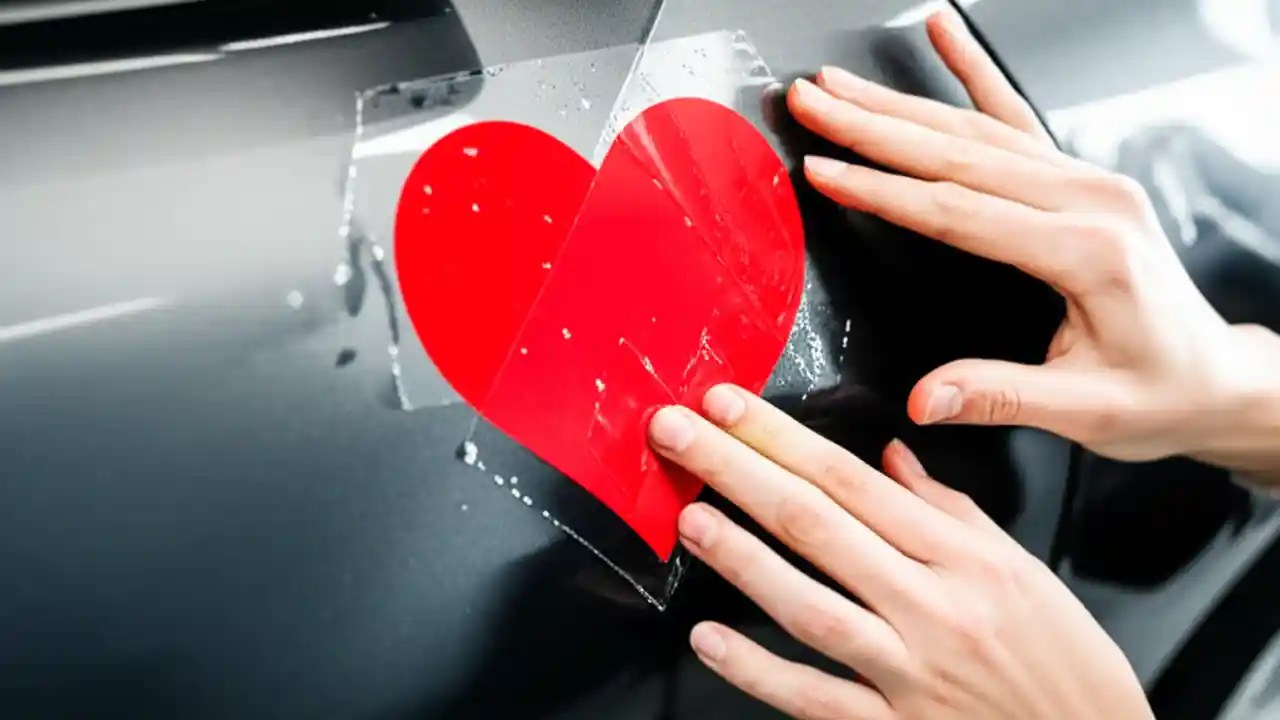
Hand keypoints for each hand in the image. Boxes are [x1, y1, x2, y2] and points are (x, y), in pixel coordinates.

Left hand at [648, 386, 1152, 718]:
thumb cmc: (1062, 659)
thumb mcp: (1019, 568)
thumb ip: (947, 510)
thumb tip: (889, 458)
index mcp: (964, 557)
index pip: (850, 480)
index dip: (780, 438)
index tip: (729, 406)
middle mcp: (933, 607)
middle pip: (816, 525)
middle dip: (738, 471)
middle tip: (679, 434)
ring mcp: (909, 672)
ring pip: (808, 606)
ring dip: (741, 559)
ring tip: (690, 518)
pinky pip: (814, 698)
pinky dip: (757, 670)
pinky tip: (709, 640)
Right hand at [789, 11, 1279, 475]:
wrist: (1214, 376)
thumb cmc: (1157, 392)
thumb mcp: (1085, 411)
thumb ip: (1001, 397)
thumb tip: (926, 397)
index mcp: (1086, 252)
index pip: (957, 211)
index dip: (881, 190)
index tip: (825, 170)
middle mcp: (1089, 200)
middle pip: (957, 153)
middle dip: (871, 125)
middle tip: (810, 101)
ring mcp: (1086, 182)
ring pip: (975, 129)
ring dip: (899, 104)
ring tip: (837, 84)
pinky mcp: (1078, 180)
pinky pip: (1015, 115)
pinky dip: (974, 72)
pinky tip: (944, 32)